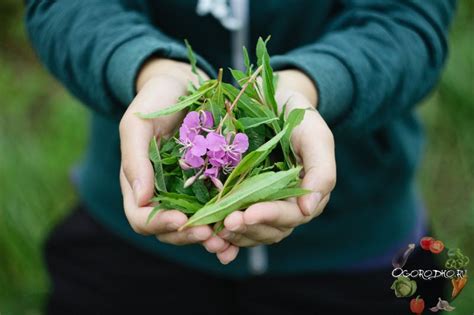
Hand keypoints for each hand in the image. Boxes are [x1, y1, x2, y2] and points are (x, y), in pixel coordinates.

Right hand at [119, 58, 237, 260]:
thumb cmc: (154, 101)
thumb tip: (142, 199)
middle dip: (189, 236)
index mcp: (139, 184)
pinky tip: (241, 223)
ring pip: (196, 223)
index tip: (181, 219)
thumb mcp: (138, 124)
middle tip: (212, 237)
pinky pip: (217, 207)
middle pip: (171, 229)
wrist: (182, 85)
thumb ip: (134, 160)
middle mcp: (163, 193)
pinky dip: (226, 220)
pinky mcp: (211, 181)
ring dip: (210, 236)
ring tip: (228, 240)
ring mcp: (188, 190)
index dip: (159, 224)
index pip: (142, 217)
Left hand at [213, 70, 335, 259]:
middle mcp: (283, 204)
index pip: (289, 216)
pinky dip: (223, 236)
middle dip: (247, 228)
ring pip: (250, 231)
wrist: (273, 101)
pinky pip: (233, 222)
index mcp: (303, 194)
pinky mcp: (239, 197)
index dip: (269, 217)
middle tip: (226, 223)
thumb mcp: (315, 136)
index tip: (248, 213)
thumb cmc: (298, 116)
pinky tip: (209, 239)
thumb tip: (308, 209)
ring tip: (212, 234)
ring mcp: (260, 202)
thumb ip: (321, 171)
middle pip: (268, 230)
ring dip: (233, 236)